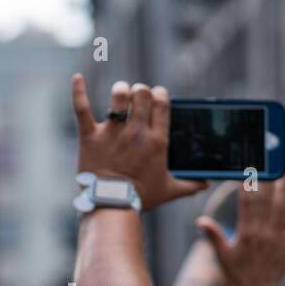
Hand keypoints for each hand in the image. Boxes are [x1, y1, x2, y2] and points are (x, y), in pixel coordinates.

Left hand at [71, 74, 206, 209]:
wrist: (110, 207)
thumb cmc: (140, 199)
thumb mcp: (169, 190)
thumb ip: (190, 185)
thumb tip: (207, 184)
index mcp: (157, 140)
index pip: (162, 104)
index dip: (159, 95)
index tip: (156, 97)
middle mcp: (136, 132)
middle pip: (142, 95)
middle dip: (141, 91)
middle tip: (136, 97)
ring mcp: (112, 133)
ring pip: (118, 97)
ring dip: (120, 91)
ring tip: (119, 94)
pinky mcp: (89, 138)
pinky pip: (82, 109)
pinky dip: (78, 92)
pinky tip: (77, 78)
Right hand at [196, 168, 284, 285]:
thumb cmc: (238, 274)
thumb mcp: (222, 255)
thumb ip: (213, 235)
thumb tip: (200, 220)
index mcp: (245, 233)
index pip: (247, 204)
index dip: (248, 186)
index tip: (249, 172)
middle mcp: (263, 232)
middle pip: (266, 201)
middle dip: (268, 181)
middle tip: (270, 164)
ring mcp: (277, 237)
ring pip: (283, 208)